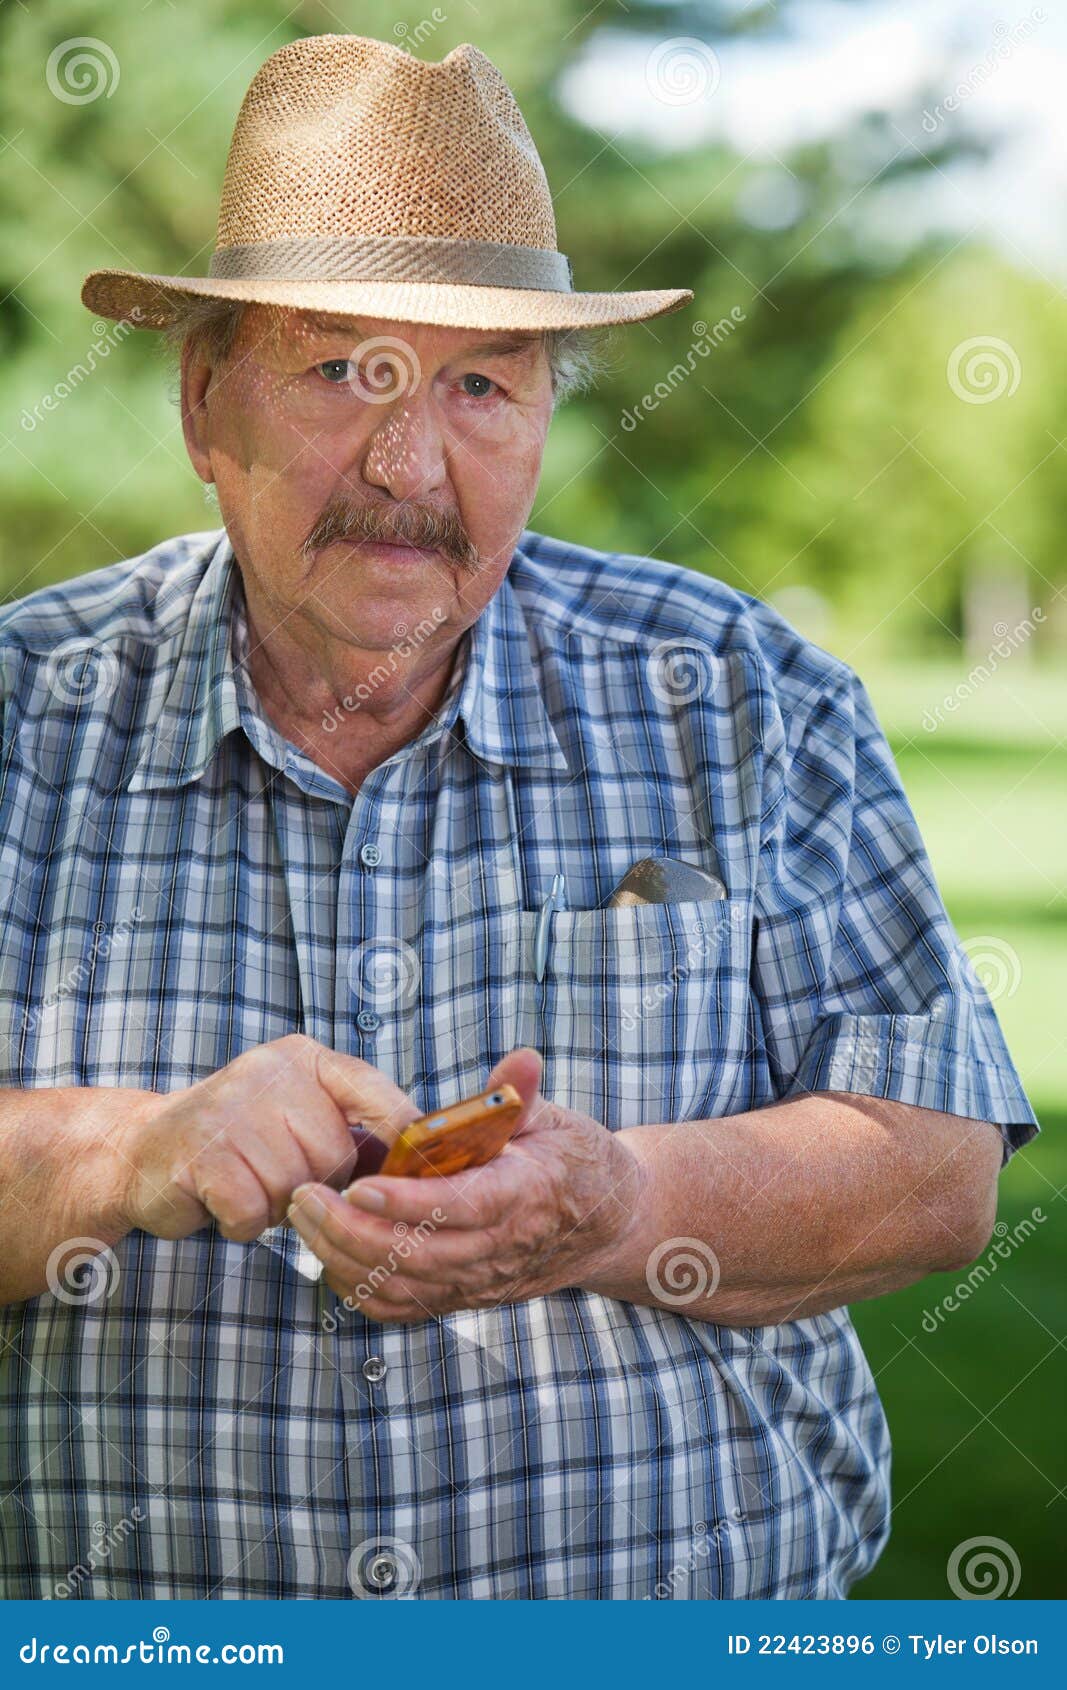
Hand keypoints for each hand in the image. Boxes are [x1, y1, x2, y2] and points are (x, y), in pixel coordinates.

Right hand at [118, 1035, 419, 1241]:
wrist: (142, 1151)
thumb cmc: (239, 1143)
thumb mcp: (298, 1117)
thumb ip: (353, 1129)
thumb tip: (425, 1164)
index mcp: (304, 1058)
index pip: (373, 1091)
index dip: (404, 1134)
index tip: (426, 1171)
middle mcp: (270, 1072)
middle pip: (338, 1154)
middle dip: (318, 1185)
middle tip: (278, 1177)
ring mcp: (233, 1108)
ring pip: (298, 1188)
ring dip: (277, 1206)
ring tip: (247, 1184)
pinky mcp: (202, 1153)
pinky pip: (255, 1211)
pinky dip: (243, 1222)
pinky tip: (222, 1200)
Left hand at [287, 1048, 648, 1321]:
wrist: (607, 1224)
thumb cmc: (574, 1161)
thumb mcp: (554, 1119)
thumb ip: (521, 1095)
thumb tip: (521, 1061)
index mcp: (525, 1197)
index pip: (462, 1208)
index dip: (409, 1203)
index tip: (360, 1185)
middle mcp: (501, 1249)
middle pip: (418, 1256)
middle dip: (351, 1231)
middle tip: (304, 1198)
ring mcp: (482, 1281)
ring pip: (403, 1286)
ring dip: (344, 1258)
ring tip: (304, 1218)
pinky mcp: (466, 1297)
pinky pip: (405, 1307)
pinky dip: (361, 1288)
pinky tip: (329, 1254)